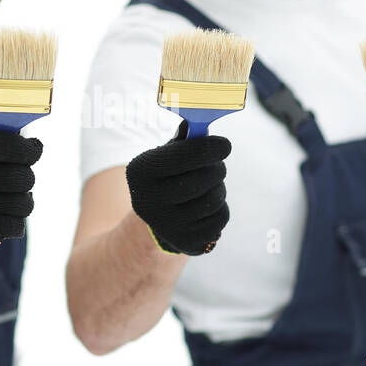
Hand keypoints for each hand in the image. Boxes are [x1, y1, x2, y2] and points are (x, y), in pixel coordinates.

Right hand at [0, 129, 42, 263]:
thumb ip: (4, 144)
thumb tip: (35, 145)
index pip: (4, 144)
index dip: (28, 149)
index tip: (35, 149)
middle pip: (22, 177)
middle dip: (27, 179)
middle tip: (17, 182)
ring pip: (23, 204)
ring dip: (23, 203)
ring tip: (9, 202)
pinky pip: (15, 225)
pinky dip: (16, 225)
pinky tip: (4, 220)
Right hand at [125, 122, 229, 255]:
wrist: (158, 220)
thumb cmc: (168, 176)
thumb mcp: (168, 154)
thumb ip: (185, 139)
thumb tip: (199, 122)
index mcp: (139, 171)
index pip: (181, 156)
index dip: (208, 148)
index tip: (225, 145)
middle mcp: (147, 201)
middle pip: (202, 180)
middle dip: (217, 169)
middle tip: (217, 166)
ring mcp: (166, 227)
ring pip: (214, 199)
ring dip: (219, 189)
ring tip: (209, 186)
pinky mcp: (186, 243)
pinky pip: (221, 219)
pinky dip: (220, 210)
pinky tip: (206, 209)